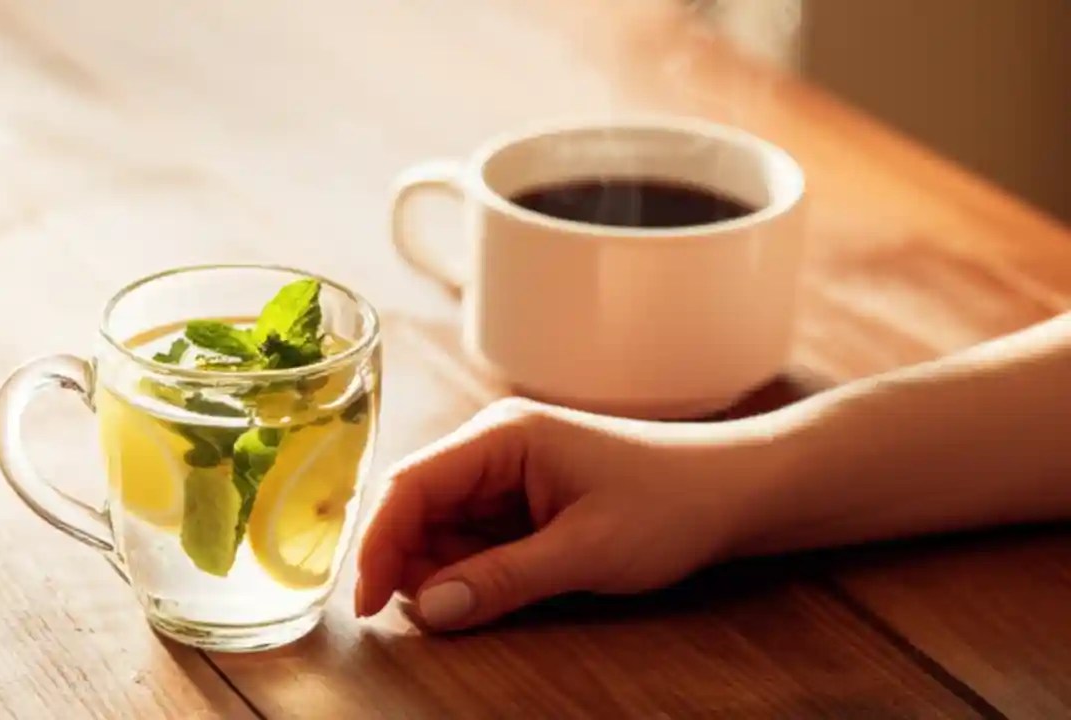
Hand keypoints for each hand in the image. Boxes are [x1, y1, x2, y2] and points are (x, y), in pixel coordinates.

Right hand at [354, 397, 794, 630]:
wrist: (732, 491)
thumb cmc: (669, 504)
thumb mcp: (585, 551)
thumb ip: (502, 580)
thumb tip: (428, 611)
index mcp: (501, 437)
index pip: (410, 484)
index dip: (378, 544)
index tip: (366, 606)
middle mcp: (493, 446)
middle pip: (416, 506)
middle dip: (410, 563)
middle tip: (432, 619)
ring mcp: (506, 471)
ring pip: (440, 526)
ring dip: (441, 571)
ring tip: (481, 603)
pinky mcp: (521, 497)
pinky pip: (472, 536)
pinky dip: (470, 570)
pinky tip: (494, 590)